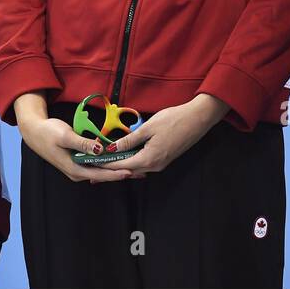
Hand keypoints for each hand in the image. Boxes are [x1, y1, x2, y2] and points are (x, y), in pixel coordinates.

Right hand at [14, 92, 126, 183]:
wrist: (34, 131)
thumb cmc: (48, 133)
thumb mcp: (65, 136)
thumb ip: (82, 143)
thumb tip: (99, 149)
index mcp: (74, 169)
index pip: (100, 174)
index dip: (116, 173)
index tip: (131, 172)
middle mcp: (77, 171)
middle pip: (103, 175)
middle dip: (122, 173)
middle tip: (141, 172)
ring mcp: (78, 167)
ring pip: (101, 170)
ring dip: (117, 168)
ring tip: (135, 167)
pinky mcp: (79, 161)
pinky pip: (97, 164)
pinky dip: (109, 163)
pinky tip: (119, 159)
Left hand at [103, 94, 228, 176]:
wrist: (198, 118)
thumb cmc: (174, 120)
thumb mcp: (149, 127)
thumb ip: (130, 139)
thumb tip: (113, 148)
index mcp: (149, 159)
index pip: (121, 165)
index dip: (105, 164)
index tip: (91, 162)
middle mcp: (155, 166)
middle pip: (127, 170)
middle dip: (110, 168)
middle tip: (93, 166)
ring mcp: (161, 164)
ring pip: (136, 167)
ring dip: (121, 164)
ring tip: (105, 161)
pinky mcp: (165, 159)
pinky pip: (144, 163)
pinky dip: (132, 160)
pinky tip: (124, 155)